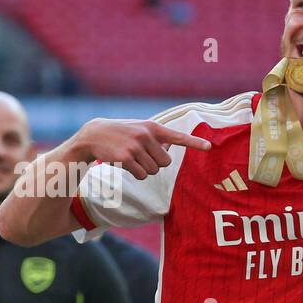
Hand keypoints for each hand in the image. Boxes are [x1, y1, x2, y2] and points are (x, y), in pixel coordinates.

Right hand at [75, 118, 210, 179]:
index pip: (178, 137)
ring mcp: (136, 146)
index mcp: (153, 128)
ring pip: (154, 170)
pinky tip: (125, 164)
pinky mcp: (126, 157)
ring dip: (145, 170)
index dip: (194, 142)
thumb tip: (171, 149)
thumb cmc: (121, 134)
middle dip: (156, 164)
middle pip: (165, 162)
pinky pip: (141, 175)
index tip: (209, 146)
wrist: (93, 135)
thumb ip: (157, 139)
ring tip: (132, 158)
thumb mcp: (140, 130)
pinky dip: (136, 174)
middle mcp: (146, 135)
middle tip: (141, 156)